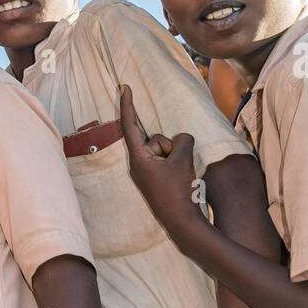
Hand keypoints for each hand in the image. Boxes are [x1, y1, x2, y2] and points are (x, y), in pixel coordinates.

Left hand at [119, 83, 205, 242]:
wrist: (182, 222)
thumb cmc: (178, 191)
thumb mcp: (183, 159)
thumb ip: (182, 140)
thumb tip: (182, 140)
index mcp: (138, 158)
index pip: (130, 125)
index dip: (128, 104)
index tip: (124, 86)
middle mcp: (138, 164)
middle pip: (158, 139)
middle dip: (171, 148)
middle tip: (175, 171)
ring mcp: (147, 172)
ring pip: (167, 150)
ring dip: (177, 159)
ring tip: (179, 178)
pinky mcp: (156, 178)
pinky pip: (170, 160)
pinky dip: (177, 165)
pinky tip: (181, 181)